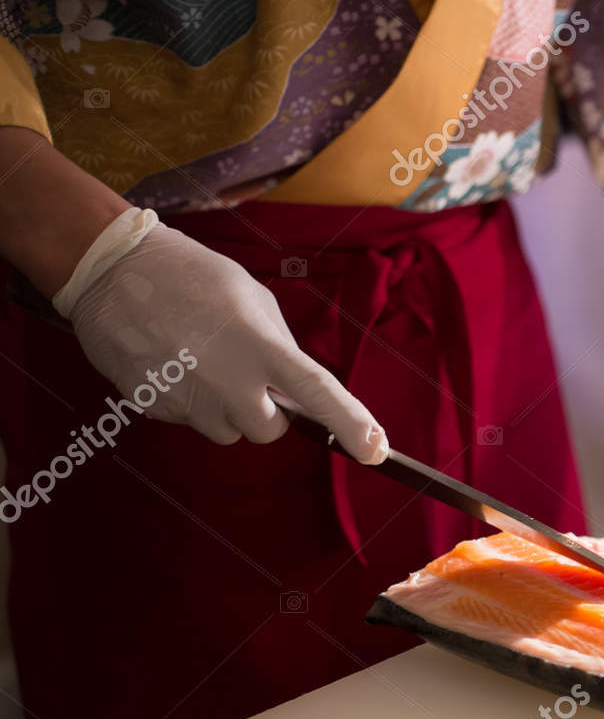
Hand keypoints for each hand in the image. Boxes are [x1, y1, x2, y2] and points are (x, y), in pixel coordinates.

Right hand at [54, 208, 386, 460]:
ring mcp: (189, 399)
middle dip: (265, 412)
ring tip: (200, 361)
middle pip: (268, 432)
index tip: (374, 450)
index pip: (317, 393)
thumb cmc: (192, 276)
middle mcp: (228, 382)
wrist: (113, 268)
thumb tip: (295, 388)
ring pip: (227, 431)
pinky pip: (188, 420)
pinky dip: (187, 400)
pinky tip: (173, 362)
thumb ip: (280, 346)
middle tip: (244, 374)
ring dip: (224, 408)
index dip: (350, 424)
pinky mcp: (154, 408)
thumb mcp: (253, 300)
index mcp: (261, 347)